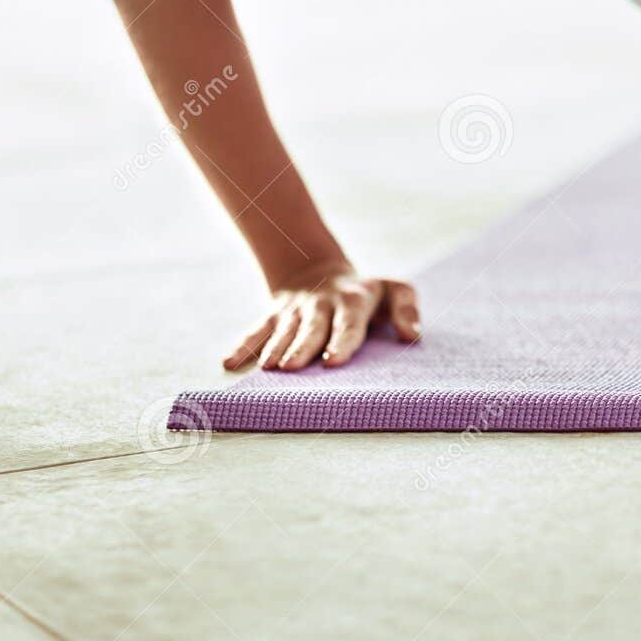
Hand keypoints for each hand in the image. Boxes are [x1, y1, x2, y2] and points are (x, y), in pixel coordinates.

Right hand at [223, 261, 422, 370]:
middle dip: (302, 347)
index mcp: (353, 300)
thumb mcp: (394, 290)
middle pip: (311, 327)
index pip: (348, 322)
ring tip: (268, 369)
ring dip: (275, 348)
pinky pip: (256, 330)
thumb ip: (407, 309)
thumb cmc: (366, 294)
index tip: (333, 361)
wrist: (318, 272)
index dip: (341, 340)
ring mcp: (294, 310)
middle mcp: (321, 304)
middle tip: (293, 368)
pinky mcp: (274, 315)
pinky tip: (229, 363)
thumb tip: (411, 335)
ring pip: (283, 330)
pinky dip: (243, 345)